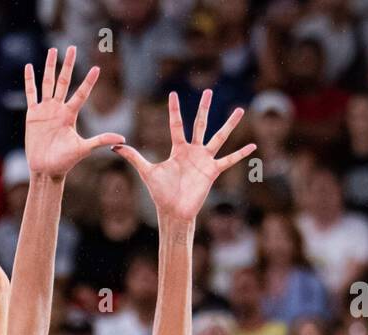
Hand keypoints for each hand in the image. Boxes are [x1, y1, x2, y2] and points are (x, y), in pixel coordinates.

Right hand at [23, 46, 122, 178]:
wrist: (46, 169)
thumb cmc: (65, 162)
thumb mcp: (84, 149)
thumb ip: (101, 140)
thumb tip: (122, 138)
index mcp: (70, 115)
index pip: (81, 93)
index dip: (88, 81)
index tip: (97, 68)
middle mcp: (58, 109)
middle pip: (63, 81)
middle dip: (68, 65)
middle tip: (72, 47)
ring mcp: (45, 110)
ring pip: (47, 83)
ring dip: (50, 66)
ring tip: (53, 50)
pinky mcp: (32, 115)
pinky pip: (31, 94)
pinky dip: (29, 81)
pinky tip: (28, 67)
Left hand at [113, 90, 254, 224]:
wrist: (173, 211)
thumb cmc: (160, 193)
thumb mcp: (146, 171)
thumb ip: (134, 157)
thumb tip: (114, 146)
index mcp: (178, 149)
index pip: (177, 124)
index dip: (175, 109)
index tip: (173, 93)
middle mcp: (193, 151)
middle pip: (200, 124)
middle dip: (204, 108)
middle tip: (208, 91)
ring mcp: (204, 160)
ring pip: (219, 137)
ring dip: (230, 124)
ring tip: (240, 110)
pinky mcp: (213, 171)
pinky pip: (229, 160)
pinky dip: (240, 154)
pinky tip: (253, 146)